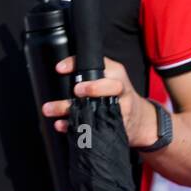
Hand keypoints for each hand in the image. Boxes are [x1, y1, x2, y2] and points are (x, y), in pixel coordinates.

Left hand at [41, 56, 157, 148]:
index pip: (101, 64)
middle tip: (75, 90)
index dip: (79, 65)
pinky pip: (95, 127)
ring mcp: (121, 110)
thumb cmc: (117, 93)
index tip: (60, 69)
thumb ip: (90, 72)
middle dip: (94, 88)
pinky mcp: (116, 125)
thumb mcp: (110, 76)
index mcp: (116, 74)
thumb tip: (61, 69)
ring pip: (99, 109)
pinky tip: (61, 125)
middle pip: (112, 87)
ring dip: (71, 109)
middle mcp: (120, 91)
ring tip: (50, 109)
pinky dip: (76, 127)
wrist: (139, 119)